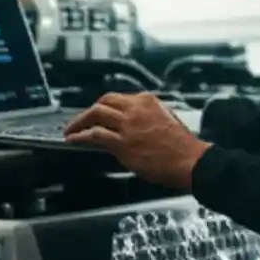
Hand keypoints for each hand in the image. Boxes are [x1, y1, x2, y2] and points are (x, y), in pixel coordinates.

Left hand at [63, 92, 210, 190]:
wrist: (190, 161)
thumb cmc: (182, 146)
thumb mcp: (166, 119)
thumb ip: (147, 117)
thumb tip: (131, 124)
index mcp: (147, 101)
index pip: (119, 99)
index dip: (105, 107)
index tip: (98, 114)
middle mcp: (135, 108)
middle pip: (104, 101)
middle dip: (89, 111)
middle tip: (80, 120)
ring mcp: (127, 124)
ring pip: (96, 114)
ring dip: (79, 121)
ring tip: (70, 129)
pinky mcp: (122, 142)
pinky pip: (94, 134)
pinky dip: (80, 136)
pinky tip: (73, 139)